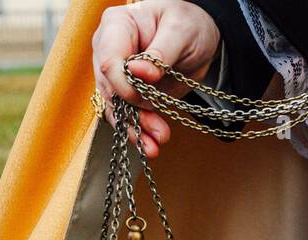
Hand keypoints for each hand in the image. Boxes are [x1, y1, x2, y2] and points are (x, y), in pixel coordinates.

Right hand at [92, 0, 221, 156]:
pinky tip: (151, 145)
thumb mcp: (180, 32)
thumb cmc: (188, 24)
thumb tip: (136, 72)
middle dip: (133, 114)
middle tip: (160, 132)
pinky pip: (126, 116)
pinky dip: (138, 132)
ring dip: (135, 130)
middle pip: (110, 89)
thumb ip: (160, 54)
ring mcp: (115, 74)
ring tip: (155, 146)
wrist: (198, 40)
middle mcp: (108, 49)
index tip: (145, 98)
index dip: (123, 86)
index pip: (108, 61)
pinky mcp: (126, 93)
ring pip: (116, 108)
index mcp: (117, 25)